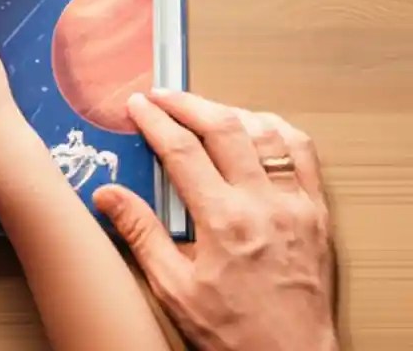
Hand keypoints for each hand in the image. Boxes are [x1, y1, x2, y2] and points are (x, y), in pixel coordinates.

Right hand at [93, 91, 336, 350]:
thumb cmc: (233, 331)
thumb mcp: (173, 288)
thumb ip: (140, 234)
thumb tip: (106, 195)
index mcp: (223, 221)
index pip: (182, 150)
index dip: (154, 120)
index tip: (137, 106)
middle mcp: (263, 203)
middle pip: (224, 127)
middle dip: (188, 103)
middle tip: (162, 95)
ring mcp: (296, 204)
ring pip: (266, 132)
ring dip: (231, 111)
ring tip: (204, 108)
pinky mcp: (317, 213)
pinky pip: (303, 154)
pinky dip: (277, 130)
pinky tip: (257, 127)